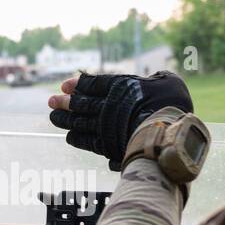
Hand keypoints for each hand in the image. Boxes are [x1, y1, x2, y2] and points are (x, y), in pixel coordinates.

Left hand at [47, 71, 193, 169]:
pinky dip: (77, 137)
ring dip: (65, 118)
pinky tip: (70, 136)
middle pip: (82, 103)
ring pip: (80, 121)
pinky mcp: (108, 145)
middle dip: (65, 102)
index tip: (65, 85)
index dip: (78, 84)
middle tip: (51, 101)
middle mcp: (109, 105)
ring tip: (53, 116)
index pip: (94, 84)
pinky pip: (88, 140)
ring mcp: (106, 126)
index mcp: (121, 86)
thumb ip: (157, 78)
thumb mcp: (168, 81)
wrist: (169, 132)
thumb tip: (154, 79)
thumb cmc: (173, 104)